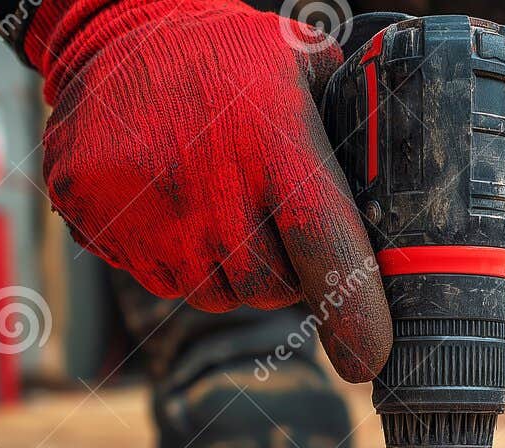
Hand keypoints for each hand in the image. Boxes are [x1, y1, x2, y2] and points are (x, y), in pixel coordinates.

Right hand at [30, 0, 391, 381]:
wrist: (113, 33)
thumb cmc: (225, 56)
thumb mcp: (302, 67)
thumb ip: (352, 128)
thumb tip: (405, 192)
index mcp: (274, 153)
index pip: (328, 254)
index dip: (355, 315)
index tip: (370, 357)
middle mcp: (211, 196)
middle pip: (270, 290)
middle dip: (283, 270)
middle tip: (269, 214)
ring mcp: (150, 219)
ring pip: (215, 291)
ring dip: (228, 264)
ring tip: (217, 196)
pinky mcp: (99, 228)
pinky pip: (161, 278)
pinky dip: (176, 255)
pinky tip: (173, 199)